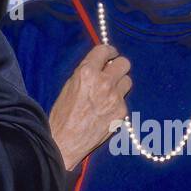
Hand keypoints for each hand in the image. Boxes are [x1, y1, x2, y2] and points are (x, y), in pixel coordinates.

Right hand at [48, 43, 131, 169]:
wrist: (65, 140)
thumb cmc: (62, 113)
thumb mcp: (69, 85)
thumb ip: (86, 73)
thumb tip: (100, 65)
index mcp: (87, 72)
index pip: (105, 50)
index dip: (109, 51)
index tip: (110, 54)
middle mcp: (103, 82)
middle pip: (124, 63)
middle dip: (118, 66)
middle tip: (112, 72)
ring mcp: (115, 98)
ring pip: (127, 81)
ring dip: (120, 83)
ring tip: (109, 92)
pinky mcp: (121, 112)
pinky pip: (124, 100)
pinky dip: (117, 102)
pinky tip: (105, 109)